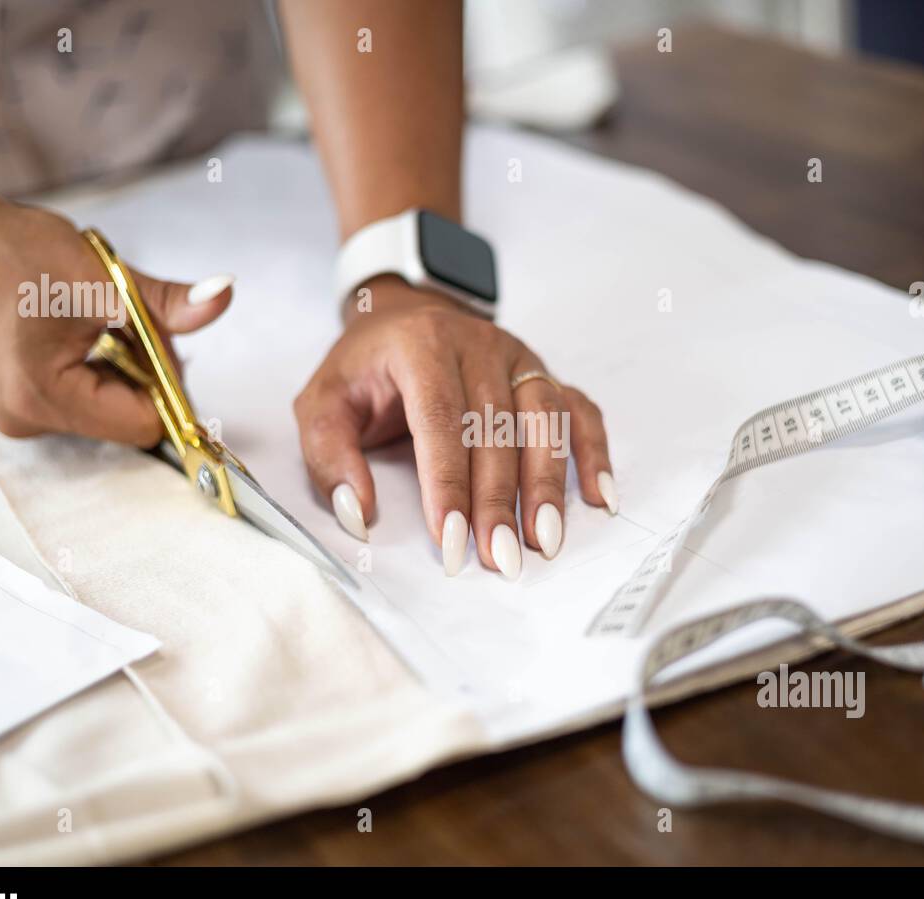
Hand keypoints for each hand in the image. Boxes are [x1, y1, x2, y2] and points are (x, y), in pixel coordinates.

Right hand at [0, 199, 233, 444]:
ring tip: (92, 319)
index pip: (144, 423)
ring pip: (110, 406)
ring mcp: (21, 415)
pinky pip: (87, 396)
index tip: (157, 339)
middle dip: (143, 370)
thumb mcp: (101, 274)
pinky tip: (77, 330)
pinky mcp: (21, 402)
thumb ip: (165, 301)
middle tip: (120, 318)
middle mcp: (29, 419)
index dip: (165, 383)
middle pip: (129, 417)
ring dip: (121, 365)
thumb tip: (223, 295)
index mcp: (45, 398)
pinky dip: (98, 365)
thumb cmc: (9, 250)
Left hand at [294, 276, 617, 579]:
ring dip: (547, 484)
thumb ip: (331, 457)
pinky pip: (579, 411)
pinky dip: (592, 453)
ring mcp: (519, 357)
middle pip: (496, 429)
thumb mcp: (323, 403)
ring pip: (543, 420)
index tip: (449, 538)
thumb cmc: (364, 370)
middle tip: (499, 557)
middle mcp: (478, 345)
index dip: (447, 482)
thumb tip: (359, 513)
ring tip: (544, 540)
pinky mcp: (543, 373)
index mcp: (421, 345)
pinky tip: (600, 497)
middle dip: (498, 500)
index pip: (440, 419)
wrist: (402, 316)